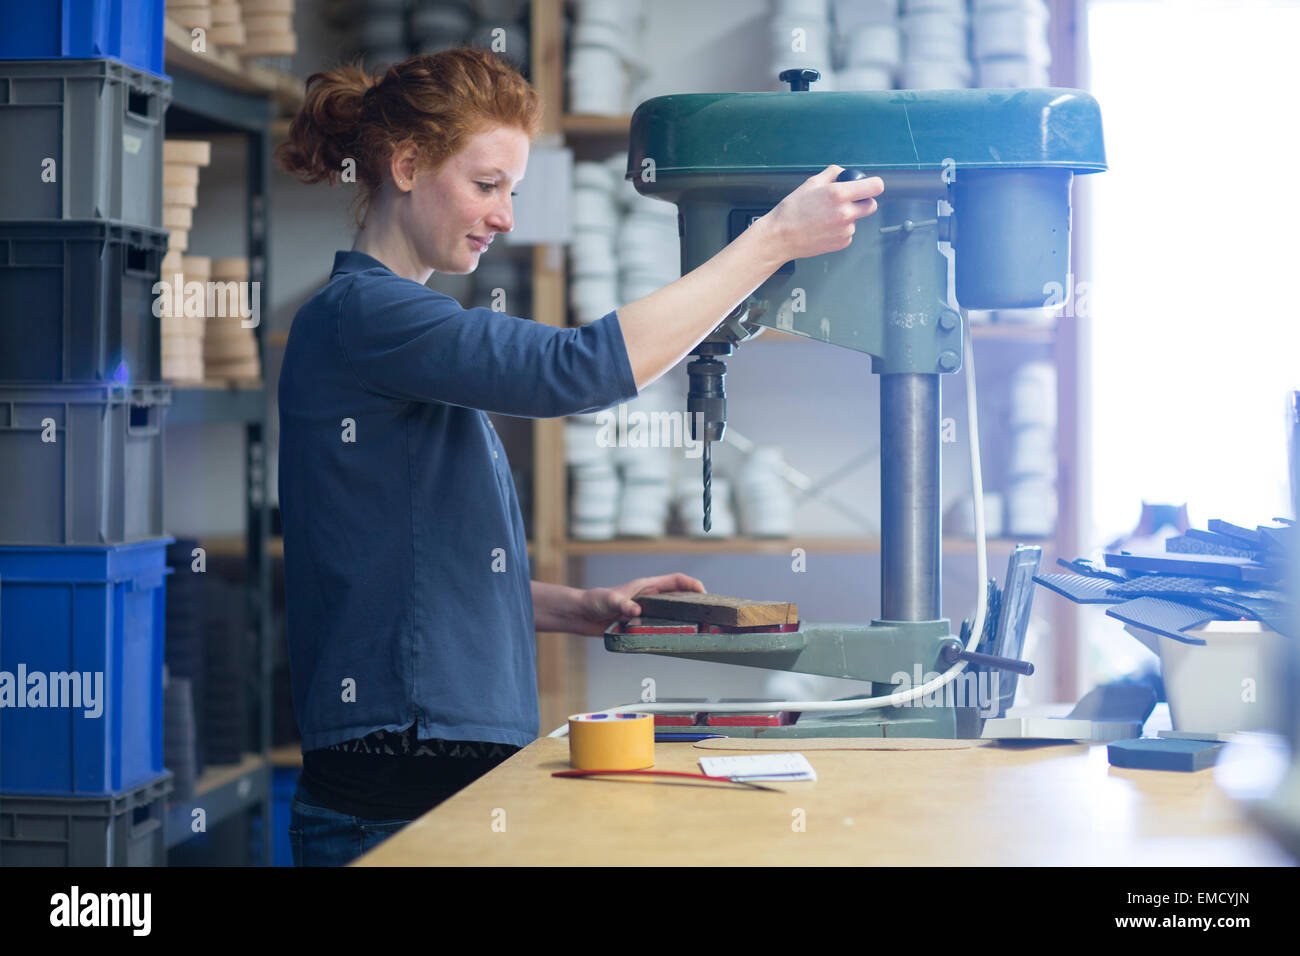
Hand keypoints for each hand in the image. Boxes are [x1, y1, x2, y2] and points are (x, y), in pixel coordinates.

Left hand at [573, 573, 706, 635]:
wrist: (581, 615)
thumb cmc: (594, 602)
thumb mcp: (608, 601)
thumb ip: (621, 605)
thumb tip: (636, 611)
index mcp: (646, 586)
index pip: (676, 581)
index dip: (692, 584)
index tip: (704, 593)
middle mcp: (649, 598)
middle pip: (679, 597)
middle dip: (695, 602)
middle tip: (709, 614)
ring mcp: (646, 611)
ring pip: (672, 614)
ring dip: (684, 619)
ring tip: (699, 630)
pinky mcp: (641, 624)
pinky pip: (661, 627)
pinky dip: (670, 632)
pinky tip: (676, 642)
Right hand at [761, 165, 883, 259]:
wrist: (780, 237)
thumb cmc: (792, 210)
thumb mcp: (811, 183)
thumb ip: (833, 173)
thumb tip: (845, 173)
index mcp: (839, 194)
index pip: (875, 187)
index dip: (873, 185)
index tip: (868, 186)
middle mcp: (846, 213)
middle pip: (872, 205)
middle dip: (863, 201)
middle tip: (848, 201)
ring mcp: (846, 230)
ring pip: (858, 219)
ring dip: (848, 216)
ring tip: (825, 217)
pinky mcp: (843, 242)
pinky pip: (849, 232)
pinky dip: (841, 229)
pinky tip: (824, 227)